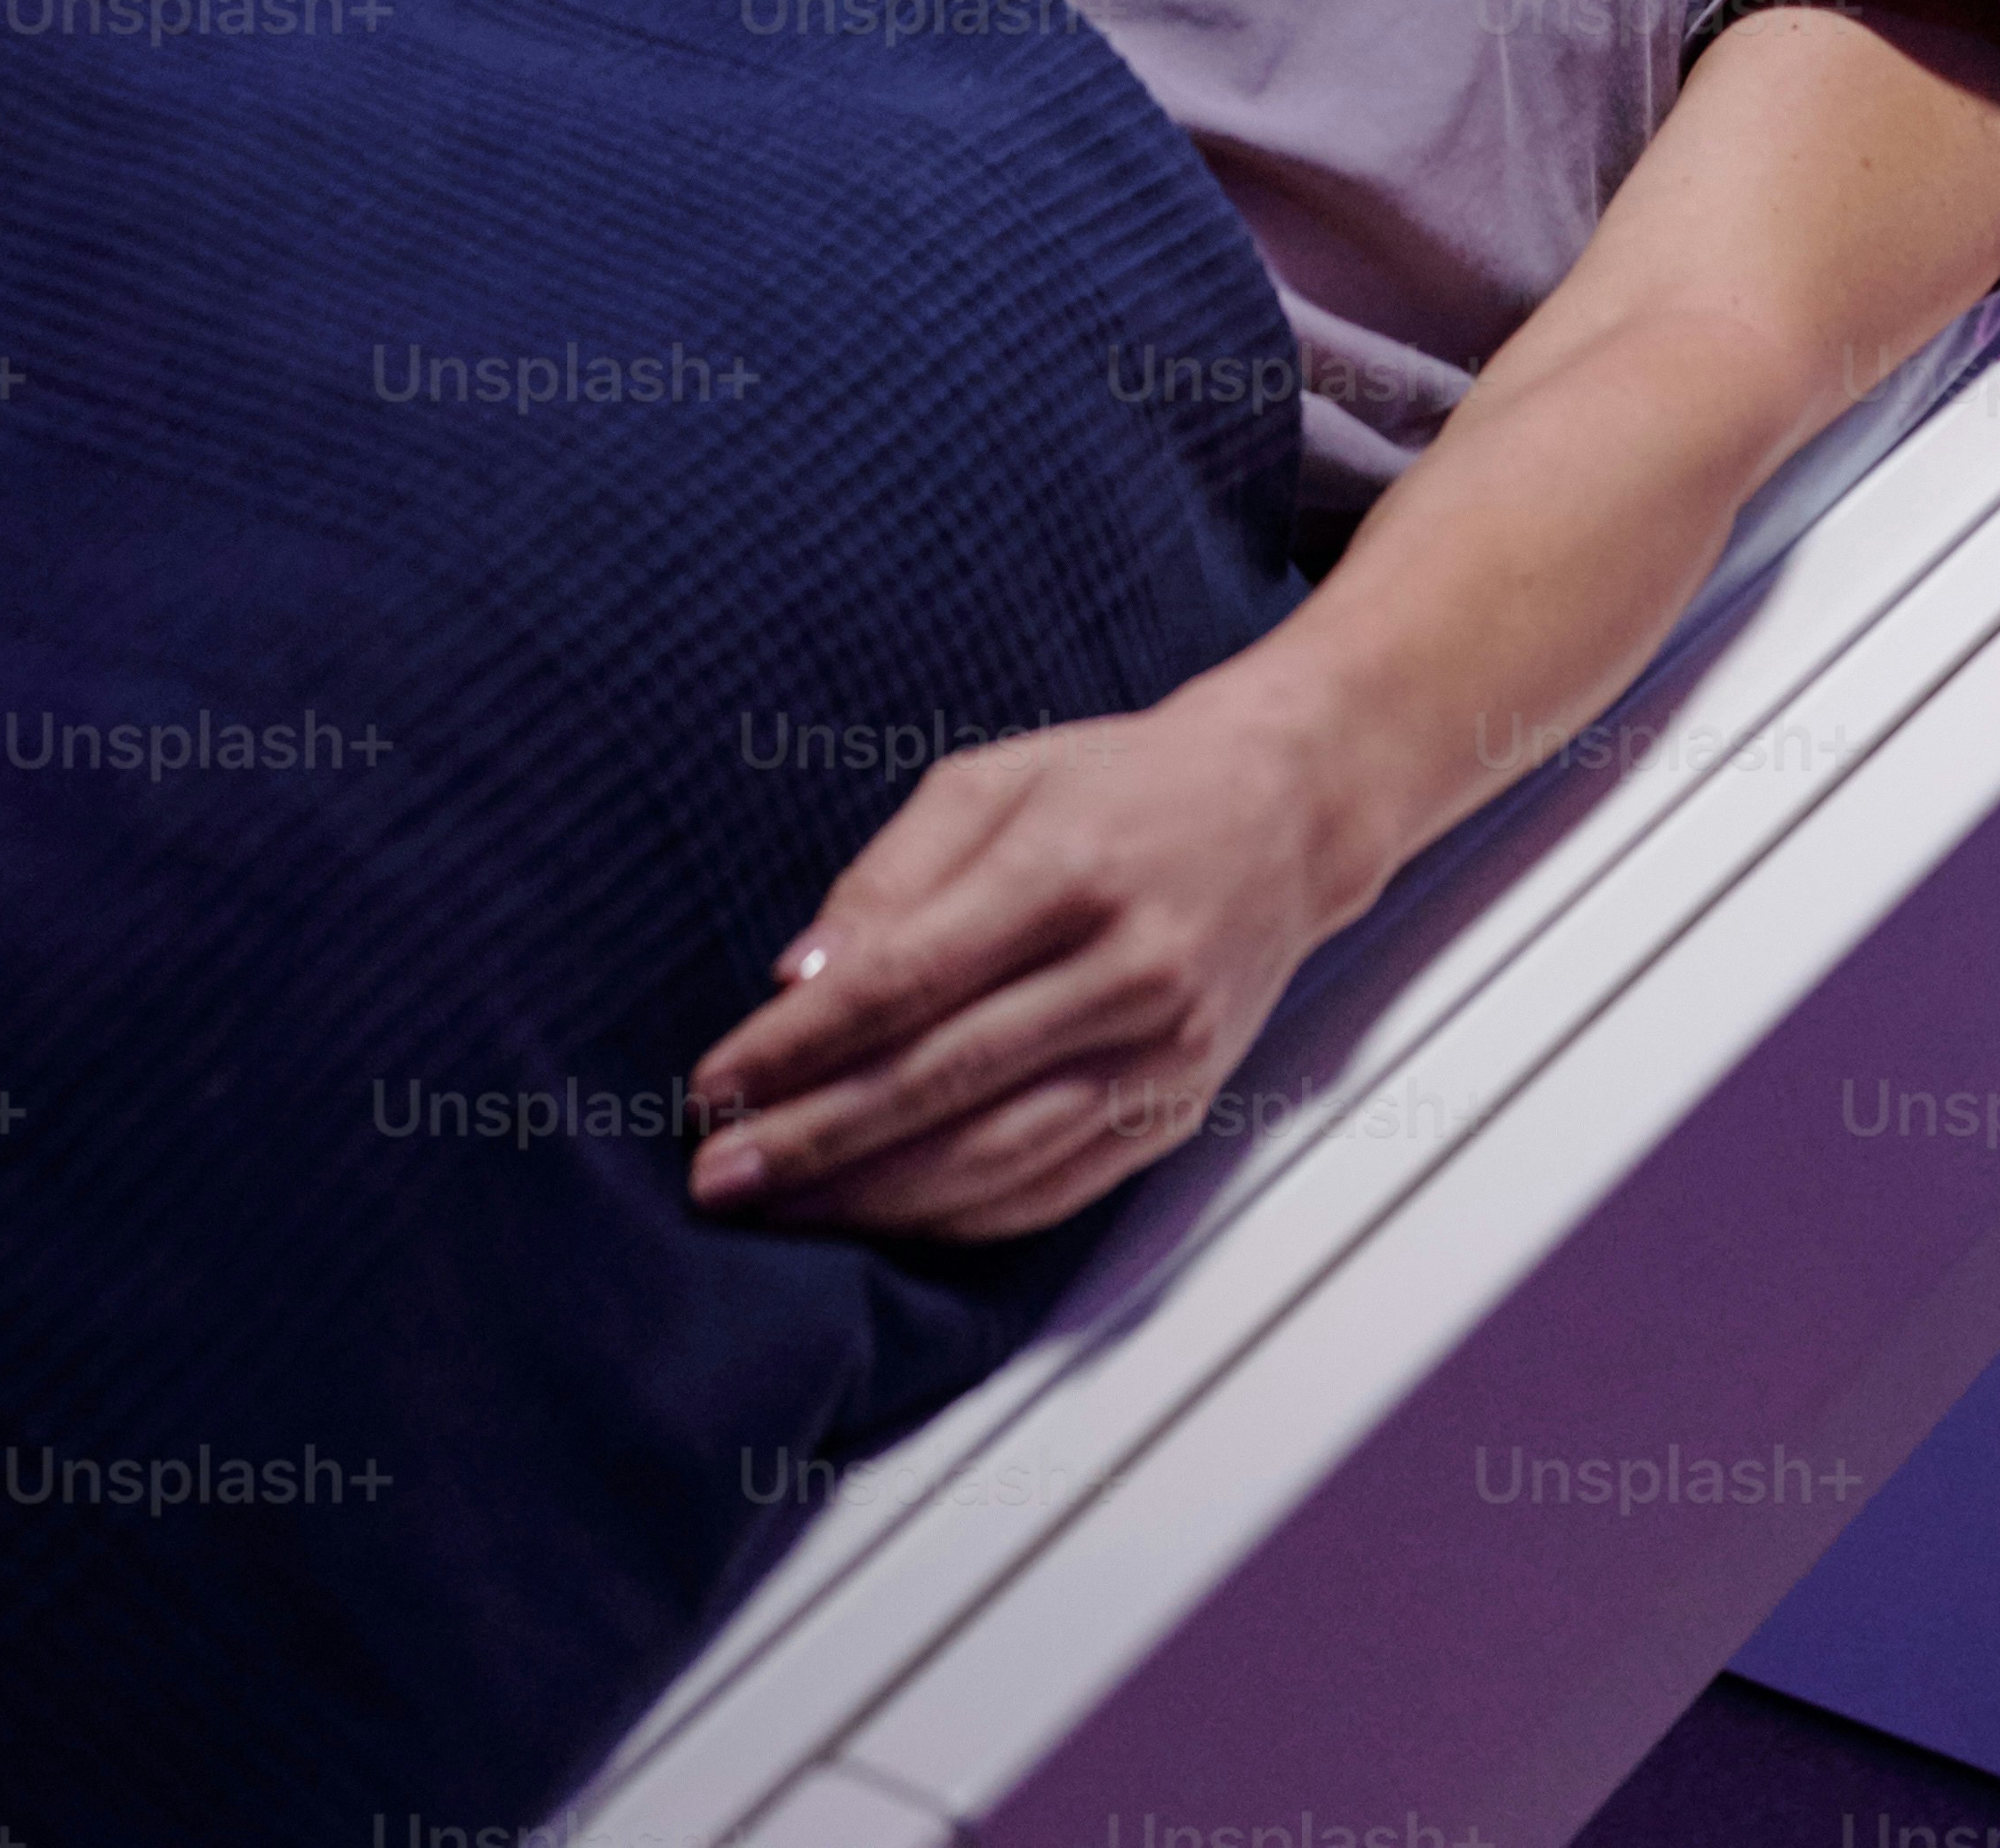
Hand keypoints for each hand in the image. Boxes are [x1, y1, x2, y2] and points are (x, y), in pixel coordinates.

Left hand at [680, 683, 1371, 1242]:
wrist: (1285, 814)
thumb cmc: (1121, 786)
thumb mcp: (992, 782)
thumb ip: (888, 878)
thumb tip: (793, 982)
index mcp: (1071, 873)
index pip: (909, 981)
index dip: (801, 1045)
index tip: (714, 1083)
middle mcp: (1130, 972)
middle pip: (945, 1083)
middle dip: (816, 1140)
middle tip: (716, 1176)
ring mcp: (1165, 1055)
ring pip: (998, 1158)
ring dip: (874, 1198)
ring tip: (777, 1209)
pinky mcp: (1179, 1110)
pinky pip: (1054, 1189)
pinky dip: (957, 1217)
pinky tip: (882, 1217)